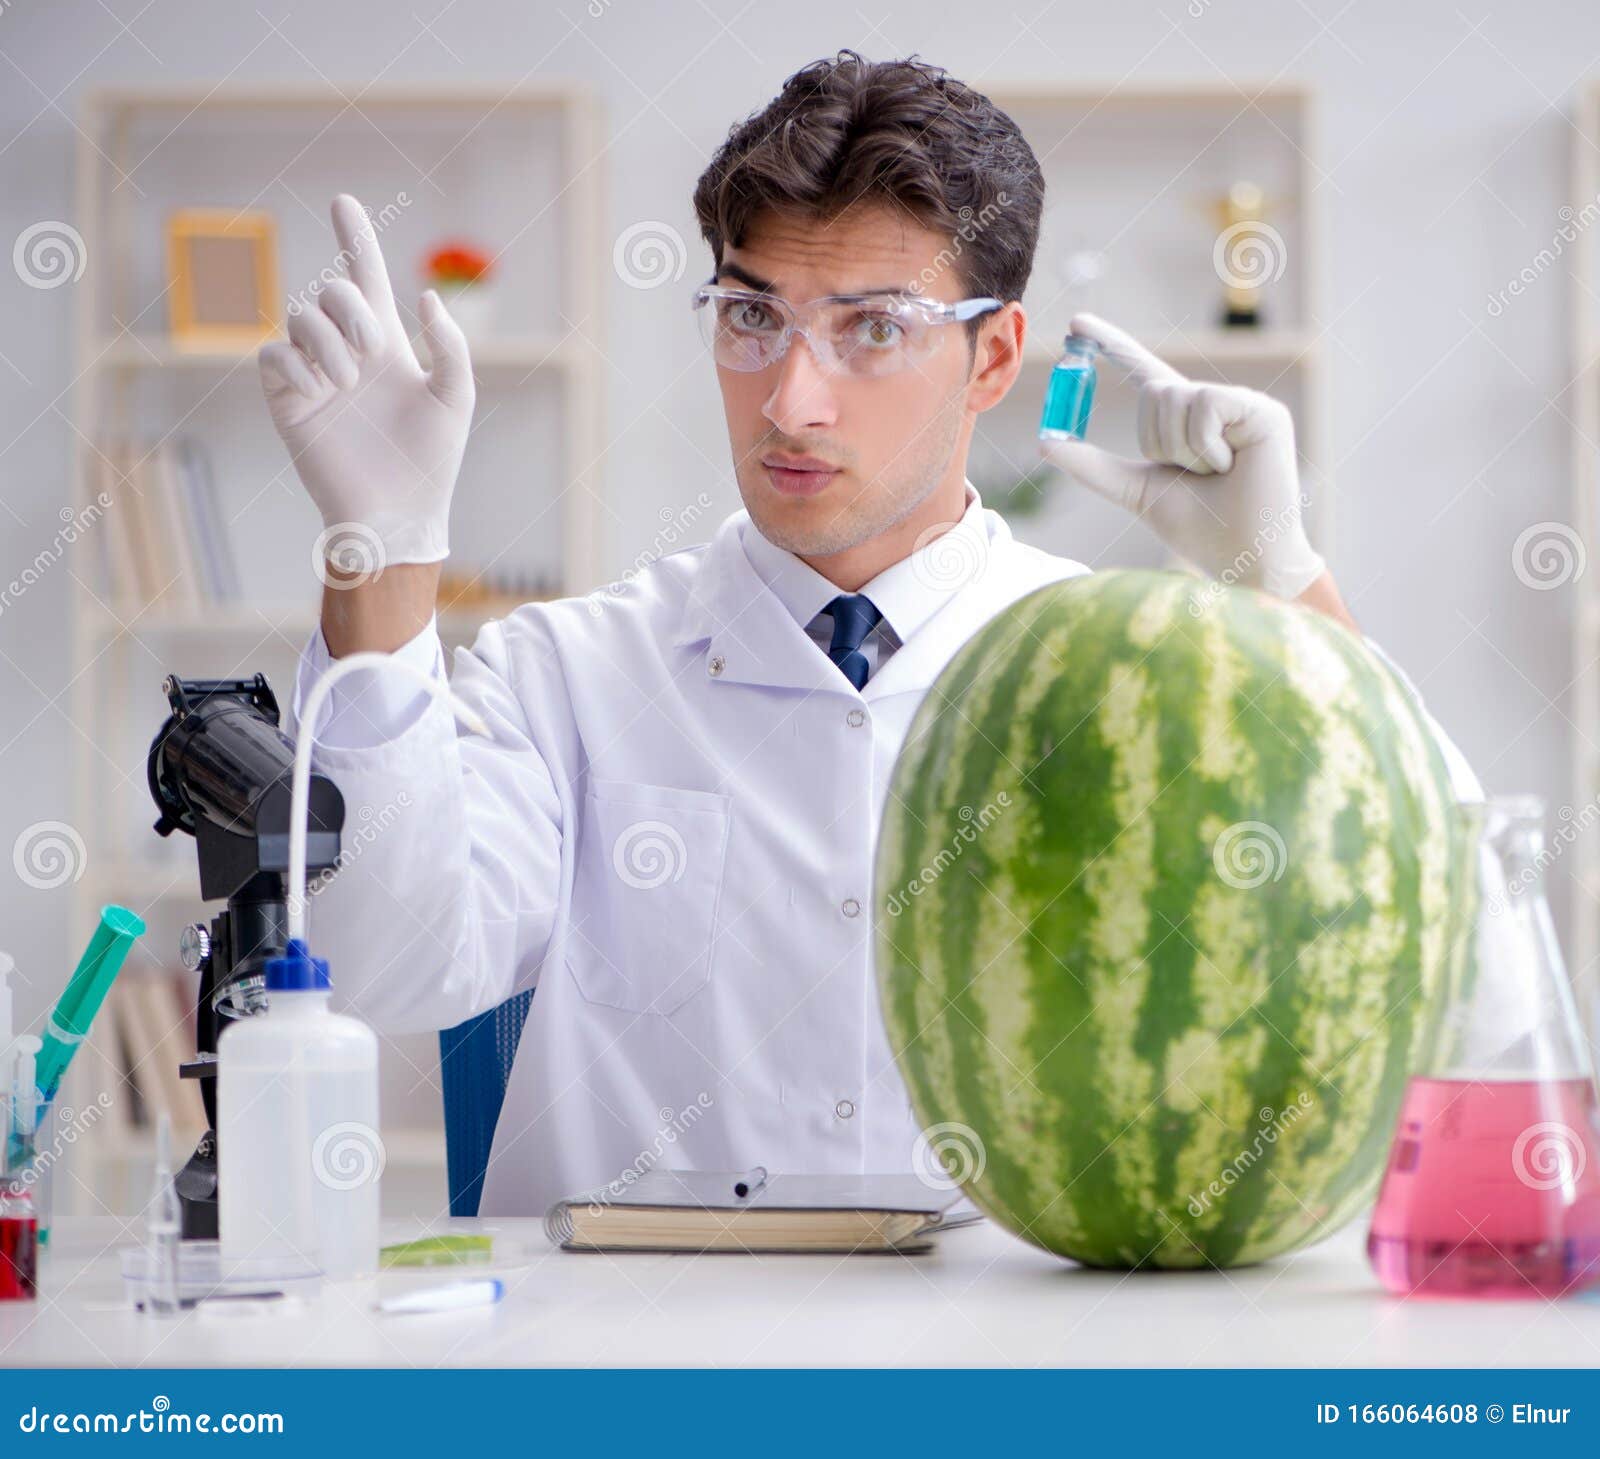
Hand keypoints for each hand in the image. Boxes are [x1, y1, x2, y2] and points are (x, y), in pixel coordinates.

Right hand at [259, 193, 474, 570]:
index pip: (365, 279)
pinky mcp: (288, 401)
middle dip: (349, 304)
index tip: (342, 201)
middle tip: (374, 347)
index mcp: (386, 345)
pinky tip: (319, 390)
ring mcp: (315, 374)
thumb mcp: (455, 397)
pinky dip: (294, 364)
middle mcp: (347, 352)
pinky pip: (272, 356)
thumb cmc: (432, 462)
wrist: (399, 512)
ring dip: (327, 339)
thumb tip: (426, 297)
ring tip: (348, 382)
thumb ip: (448, 344)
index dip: (354, 239)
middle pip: (331, 289)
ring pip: (299, 316)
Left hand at [1038, 313, 1324, 600]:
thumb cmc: (1200, 529)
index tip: (1076, 323)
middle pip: (1155, 392)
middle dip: (1160, 442)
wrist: (1245, 558)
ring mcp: (1241, 404)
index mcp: (1184, 420)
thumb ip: (1094, 466)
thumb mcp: (1137, 491)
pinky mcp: (1263, 410)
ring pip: (1177, 397)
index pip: (1141, 371)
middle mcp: (1212, 404)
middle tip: (1193, 475)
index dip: (1111, 345)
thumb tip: (1045, 442)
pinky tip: (1232, 466)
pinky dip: (1206, 445)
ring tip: (1216, 474)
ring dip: (1184, 449)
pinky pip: (1208, 405)